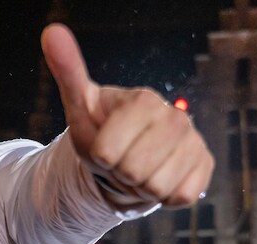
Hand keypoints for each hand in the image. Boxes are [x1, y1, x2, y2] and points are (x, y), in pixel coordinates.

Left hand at [42, 24, 212, 207]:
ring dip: (139, 187)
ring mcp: (194, 142)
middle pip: (132, 172)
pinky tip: (158, 177)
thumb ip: (68, 70)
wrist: (126, 157)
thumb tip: (50, 31)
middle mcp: (177, 117)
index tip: (104, 145)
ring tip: (138, 168)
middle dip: (119, 173)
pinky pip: (178, 197)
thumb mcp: (79, 105)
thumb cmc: (101, 130)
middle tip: (120, 160)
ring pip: (155, 188)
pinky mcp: (206, 167)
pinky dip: (162, 197)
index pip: (106, 153)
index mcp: (144, 100)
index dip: (99, 157)